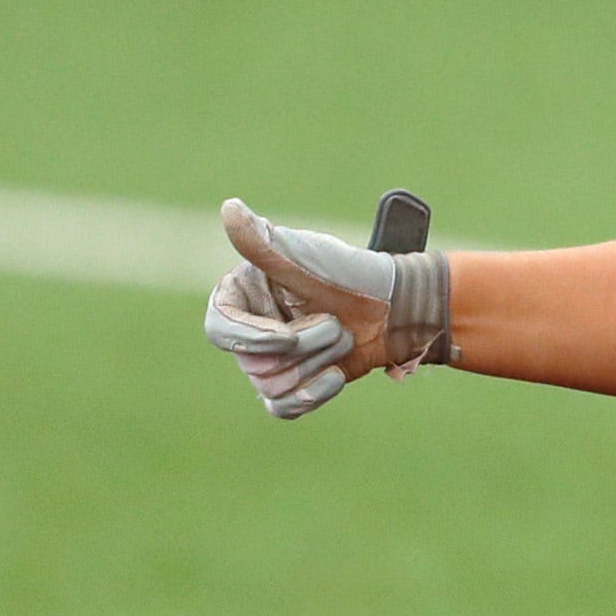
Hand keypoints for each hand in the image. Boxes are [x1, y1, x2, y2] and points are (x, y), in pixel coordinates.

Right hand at [201, 198, 453, 417]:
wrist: (396, 309)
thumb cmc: (351, 275)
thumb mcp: (304, 257)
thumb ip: (261, 242)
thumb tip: (228, 208)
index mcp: (243, 294)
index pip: (219, 328)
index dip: (252, 339)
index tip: (287, 338)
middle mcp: (249, 328)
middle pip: (253, 363)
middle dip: (304, 346)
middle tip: (335, 323)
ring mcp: (269, 360)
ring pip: (271, 386)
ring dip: (317, 364)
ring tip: (342, 338)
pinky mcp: (289, 387)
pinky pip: (283, 407)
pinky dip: (314, 394)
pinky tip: (338, 375)